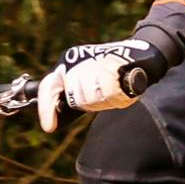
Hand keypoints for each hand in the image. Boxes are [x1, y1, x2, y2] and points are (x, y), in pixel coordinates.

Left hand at [36, 39, 161, 131]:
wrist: (137, 56)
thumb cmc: (110, 72)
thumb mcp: (86, 82)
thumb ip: (73, 96)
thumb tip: (52, 123)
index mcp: (66, 63)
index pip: (48, 87)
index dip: (46, 109)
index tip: (48, 127)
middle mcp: (75, 59)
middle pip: (75, 98)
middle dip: (88, 103)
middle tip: (102, 94)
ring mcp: (93, 61)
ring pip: (91, 98)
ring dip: (103, 100)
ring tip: (112, 88)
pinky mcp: (111, 66)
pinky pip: (108, 94)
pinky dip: (116, 97)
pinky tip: (120, 88)